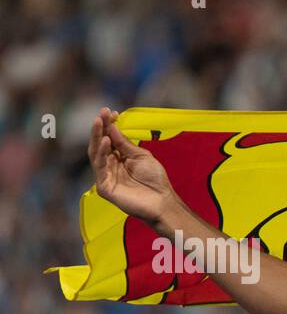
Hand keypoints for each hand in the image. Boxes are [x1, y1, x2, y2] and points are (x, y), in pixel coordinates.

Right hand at [87, 107, 178, 225]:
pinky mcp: (104, 187)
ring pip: (96, 154)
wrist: (163, 201)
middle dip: (99, 128)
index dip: (108, 125)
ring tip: (99, 123)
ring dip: (97, 137)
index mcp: (119, 158)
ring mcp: (106, 176)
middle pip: (100, 144)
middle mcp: (110, 166)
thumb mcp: (141, 156)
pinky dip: (102, 154)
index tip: (110, 111)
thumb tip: (111, 126)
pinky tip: (106, 142)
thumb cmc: (155, 180)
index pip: (109, 138)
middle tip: (100, 114)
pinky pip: (100, 168)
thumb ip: (125, 143)